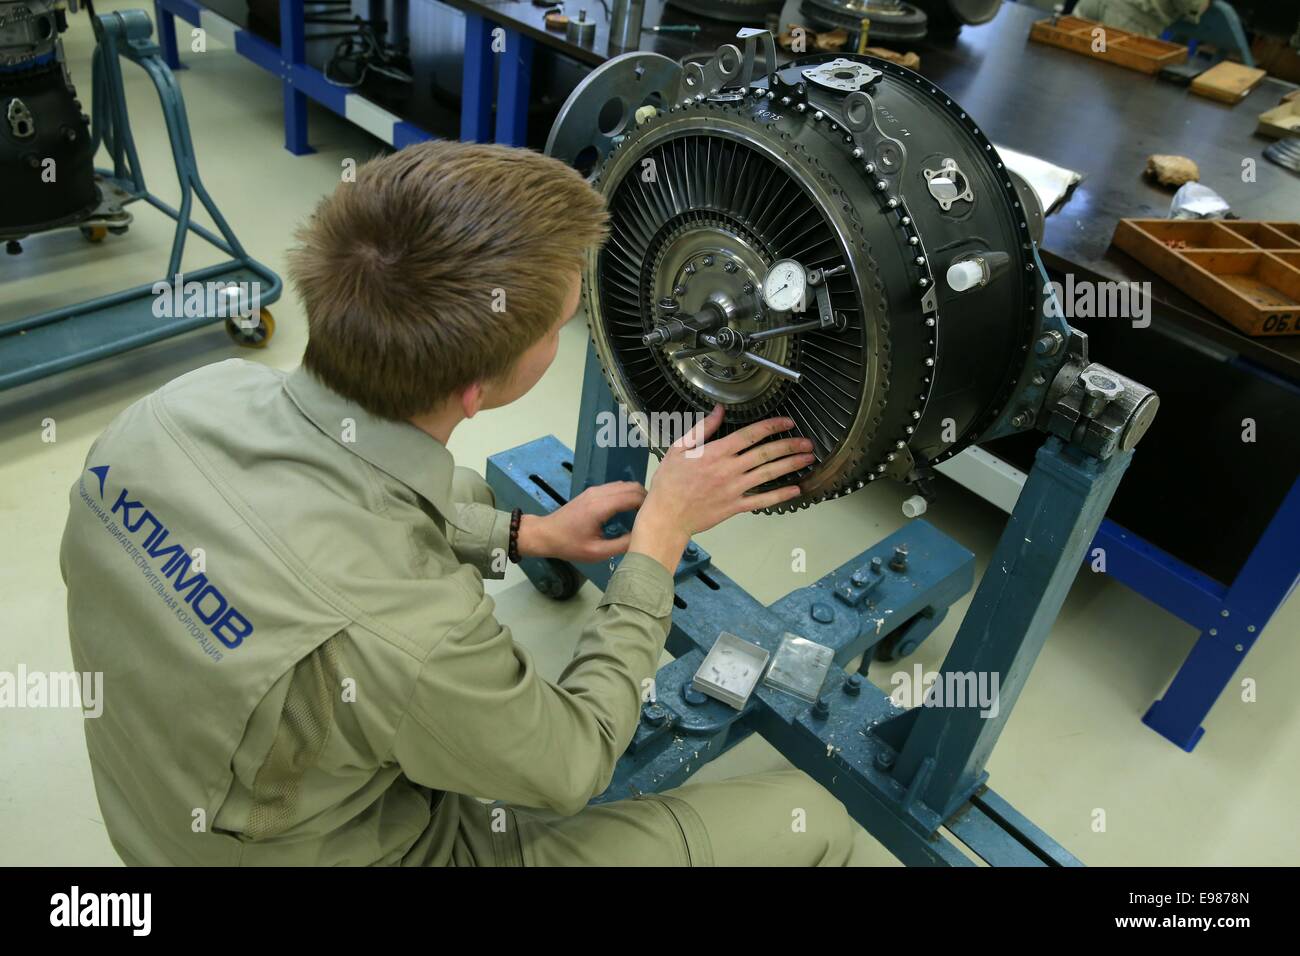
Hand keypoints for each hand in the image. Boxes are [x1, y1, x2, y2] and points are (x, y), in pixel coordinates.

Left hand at [516, 481, 647, 562]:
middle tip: (654, 515)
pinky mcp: (593, 492)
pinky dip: (627, 495)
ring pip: (625, 485)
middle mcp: (599, 493)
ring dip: (637, 495)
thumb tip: (642, 539)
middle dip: (646, 498)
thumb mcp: (596, 552)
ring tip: (644, 513)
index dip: (648, 504)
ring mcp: (595, 490)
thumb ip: (620, 545)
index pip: (633, 496)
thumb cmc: (569, 545)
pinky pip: (616, 488)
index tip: (657, 517)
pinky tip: (630, 510)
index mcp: (600, 506)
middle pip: (632, 486)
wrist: (545, 534)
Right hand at [630, 405, 812, 571]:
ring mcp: (734, 489)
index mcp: (715, 453)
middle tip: (807, 442)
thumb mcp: (679, 448)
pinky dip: (780, 496)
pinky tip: (794, 490)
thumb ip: (703, 429)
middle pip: (765, 454)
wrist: (666, 516)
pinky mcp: (735, 507)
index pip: (750, 435)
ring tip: (807, 459)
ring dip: (790, 465)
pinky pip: (762, 500)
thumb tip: (718, 410)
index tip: (787, 422)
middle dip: (789, 446)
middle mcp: (729, 470)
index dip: (771, 426)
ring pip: (768, 474)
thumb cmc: (669, 483)